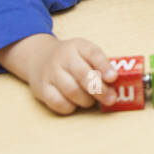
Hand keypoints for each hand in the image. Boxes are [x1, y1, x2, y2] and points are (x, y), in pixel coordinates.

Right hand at [0, 33, 117, 114]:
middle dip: (100, 90)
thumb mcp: (84, 53)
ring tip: (92, 101)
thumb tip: (116, 84)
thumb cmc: (70, 59)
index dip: (104, 66)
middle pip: (83, 75)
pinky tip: (75, 104)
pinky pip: (58, 103)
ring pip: (72, 91)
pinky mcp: (41, 89)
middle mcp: (62, 58)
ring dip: (87, 100)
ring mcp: (50, 73)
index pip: (93, 53)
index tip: (113, 78)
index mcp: (77, 46)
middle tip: (111, 99)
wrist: (37, 57)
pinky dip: (71, 107)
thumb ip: (100, 65)